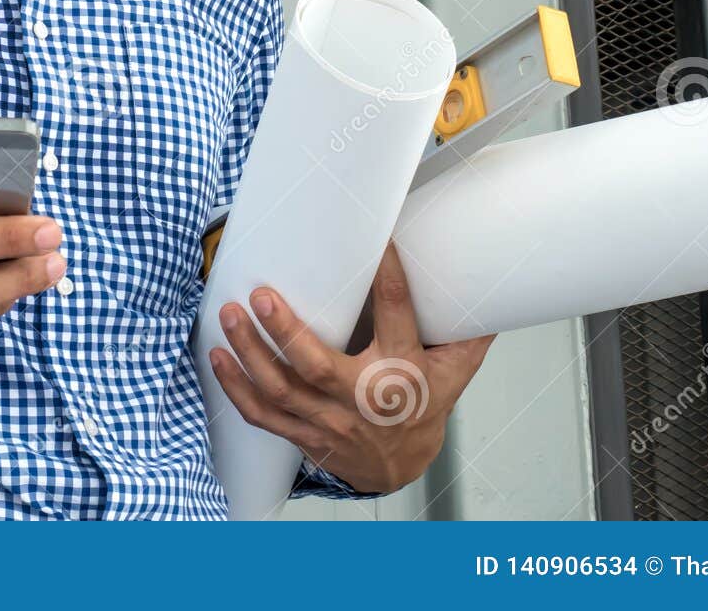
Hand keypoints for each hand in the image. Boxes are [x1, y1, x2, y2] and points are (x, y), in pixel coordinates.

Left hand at [208, 240, 494, 494]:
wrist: (403, 466)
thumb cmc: (425, 404)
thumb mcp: (455, 367)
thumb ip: (466, 326)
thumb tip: (490, 280)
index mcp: (402, 368)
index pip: (395, 314)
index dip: (389, 276)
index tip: (379, 242)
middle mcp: (361, 396)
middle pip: (316, 366)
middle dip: (284, 331)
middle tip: (261, 294)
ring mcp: (328, 419)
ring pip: (280, 390)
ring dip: (249, 354)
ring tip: (229, 314)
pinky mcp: (305, 432)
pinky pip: (263, 414)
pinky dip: (235, 388)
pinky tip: (217, 356)